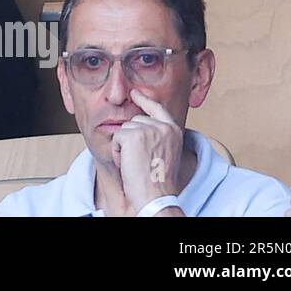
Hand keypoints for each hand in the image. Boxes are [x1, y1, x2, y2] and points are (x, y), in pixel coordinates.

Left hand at [113, 90, 184, 214]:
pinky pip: (116, 138)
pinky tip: (128, 164)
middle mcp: (163, 127)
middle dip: (131, 139)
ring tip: (136, 163)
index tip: (135, 93)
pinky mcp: (133, 135)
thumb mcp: (165, 152)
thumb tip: (139, 121)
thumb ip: (157, 135)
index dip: (144, 100)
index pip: (157, 108)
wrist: (156, 196)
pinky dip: (117, 152)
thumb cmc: (158, 181)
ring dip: (124, 147)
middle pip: (135, 121)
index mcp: (174, 131)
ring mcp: (148, 129)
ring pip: (124, 129)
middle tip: (140, 160)